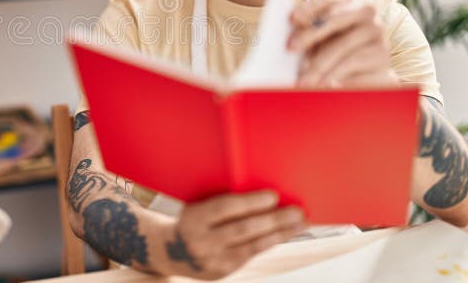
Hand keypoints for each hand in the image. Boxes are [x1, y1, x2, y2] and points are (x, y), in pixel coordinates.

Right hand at [167, 191, 304, 279]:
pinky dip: (267, 244)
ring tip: (300, 224)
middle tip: (298, 212)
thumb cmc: (189, 219)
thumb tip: (262, 196)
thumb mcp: (195, 206)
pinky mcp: (220, 273)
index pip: (226, 208)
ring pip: (251, 246)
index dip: (251, 202)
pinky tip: (282, 235)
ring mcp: (211, 261)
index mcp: (192, 218)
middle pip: (243, 229)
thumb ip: (220, 203)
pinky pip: (248, 256)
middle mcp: (201, 242)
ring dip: (280, 235)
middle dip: (274, 220)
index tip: (273, 196)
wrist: (166, 251)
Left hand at [288, 0, 399, 87]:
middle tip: (290, 48)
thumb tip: (291, 41)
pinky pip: (353, 63)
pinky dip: (334, 74)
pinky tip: (322, 83)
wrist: (366, 69)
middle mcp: (365, 10)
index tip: (292, 18)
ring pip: (342, 45)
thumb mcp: (319, 36)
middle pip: (334, 20)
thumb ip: (307, 31)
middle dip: (309, 34)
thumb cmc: (334, 46)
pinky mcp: (381, 53)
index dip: (309, 7)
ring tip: (302, 76)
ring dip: (318, 62)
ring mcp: (376, 30)